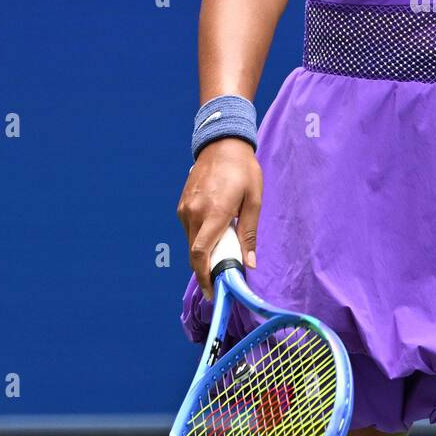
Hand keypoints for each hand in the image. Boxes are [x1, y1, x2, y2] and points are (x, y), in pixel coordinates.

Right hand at [176, 137, 262, 297]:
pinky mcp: (182, 204)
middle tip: (223, 276)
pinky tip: (214, 235)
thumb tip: (249, 263)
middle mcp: (193, 212)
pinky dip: (200, 238)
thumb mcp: (254, 200)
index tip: (212, 291)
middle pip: (195, 253)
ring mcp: (184, 208)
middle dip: (207, 268)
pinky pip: (189, 229)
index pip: (201, 254)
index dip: (204, 277)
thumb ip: (249, 234)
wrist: (222, 143)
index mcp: (214, 212)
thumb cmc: (243, 170)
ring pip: (191, 242)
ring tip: (223, 252)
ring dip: (204, 253)